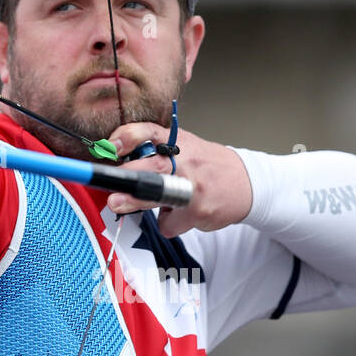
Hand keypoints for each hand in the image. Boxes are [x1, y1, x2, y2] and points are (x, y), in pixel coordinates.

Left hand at [104, 123, 252, 238]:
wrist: (246, 184)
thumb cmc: (206, 164)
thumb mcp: (183, 146)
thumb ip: (153, 149)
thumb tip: (116, 159)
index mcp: (176, 142)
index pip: (149, 132)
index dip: (128, 137)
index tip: (111, 146)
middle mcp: (185, 161)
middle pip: (150, 168)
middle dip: (125, 178)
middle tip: (109, 185)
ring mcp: (192, 187)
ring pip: (155, 198)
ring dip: (133, 203)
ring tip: (119, 204)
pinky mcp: (198, 211)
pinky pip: (167, 223)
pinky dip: (168, 221)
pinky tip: (180, 213)